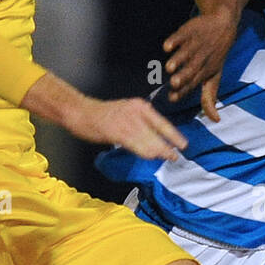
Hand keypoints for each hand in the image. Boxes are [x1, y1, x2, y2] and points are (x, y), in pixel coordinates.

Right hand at [64, 96, 185, 159]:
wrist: (80, 111)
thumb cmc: (101, 114)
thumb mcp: (126, 111)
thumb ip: (140, 121)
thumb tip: (154, 137)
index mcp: (140, 106)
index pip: (163, 123)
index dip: (174, 135)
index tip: (183, 145)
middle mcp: (137, 112)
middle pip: (159, 133)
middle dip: (169, 146)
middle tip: (176, 156)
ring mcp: (128, 122)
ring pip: (150, 141)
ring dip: (161, 152)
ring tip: (168, 158)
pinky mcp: (119, 132)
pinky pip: (137, 145)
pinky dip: (147, 152)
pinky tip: (152, 157)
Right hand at [162, 11, 237, 120]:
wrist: (223, 25)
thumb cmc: (216, 56)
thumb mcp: (215, 77)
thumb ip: (210, 98)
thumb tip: (215, 120)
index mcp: (205, 71)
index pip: (194, 83)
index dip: (183, 90)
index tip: (172, 98)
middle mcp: (201, 59)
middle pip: (192, 69)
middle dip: (183, 76)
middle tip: (173, 83)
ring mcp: (195, 44)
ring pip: (187, 53)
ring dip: (178, 60)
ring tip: (169, 67)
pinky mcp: (190, 31)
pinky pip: (182, 35)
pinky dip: (175, 40)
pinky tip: (168, 47)